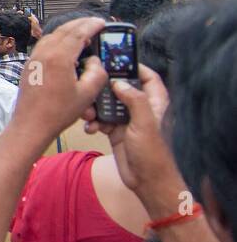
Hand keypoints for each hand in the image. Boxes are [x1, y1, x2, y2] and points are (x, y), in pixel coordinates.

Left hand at [9, 16, 106, 144]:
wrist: (31, 124)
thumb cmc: (58, 112)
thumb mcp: (87, 94)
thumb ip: (97, 72)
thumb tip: (94, 60)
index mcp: (58, 57)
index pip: (78, 33)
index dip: (91, 25)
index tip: (102, 22)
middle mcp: (44, 53)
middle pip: (64, 30)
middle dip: (80, 24)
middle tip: (94, 23)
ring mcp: (34, 58)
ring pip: (52, 35)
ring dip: (68, 31)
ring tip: (83, 34)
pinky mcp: (29, 64)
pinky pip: (45, 44)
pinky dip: (58, 40)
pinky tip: (66, 47)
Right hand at [85, 65, 181, 218]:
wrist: (146, 181)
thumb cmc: (152, 154)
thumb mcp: (145, 123)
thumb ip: (135, 100)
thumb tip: (119, 83)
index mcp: (155, 103)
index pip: (148, 77)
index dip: (136, 67)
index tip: (117, 60)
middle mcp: (141, 109)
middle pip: (122, 88)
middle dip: (106, 88)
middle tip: (92, 84)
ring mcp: (128, 120)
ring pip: (108, 104)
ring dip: (96, 107)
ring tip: (87, 112)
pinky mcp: (116, 131)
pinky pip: (101, 120)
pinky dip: (94, 122)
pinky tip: (90, 127)